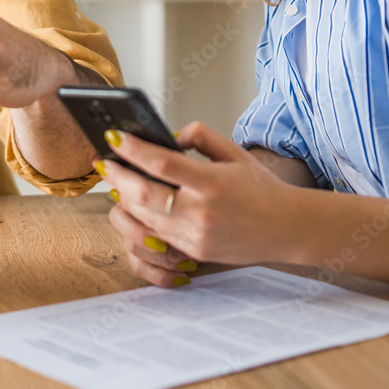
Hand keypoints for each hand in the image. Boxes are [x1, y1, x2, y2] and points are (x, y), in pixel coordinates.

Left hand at [101, 122, 300, 286]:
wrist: (287, 228)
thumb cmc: (260, 187)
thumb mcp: (233, 152)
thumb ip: (199, 136)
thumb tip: (168, 136)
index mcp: (212, 182)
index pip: (161, 163)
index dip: (133, 149)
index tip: (114, 136)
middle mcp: (202, 212)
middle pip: (144, 194)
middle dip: (117, 175)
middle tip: (101, 161)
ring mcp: (196, 236)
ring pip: (144, 218)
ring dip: (123, 197)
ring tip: (113, 179)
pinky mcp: (195, 252)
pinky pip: (156, 236)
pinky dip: (139, 218)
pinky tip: (130, 203)